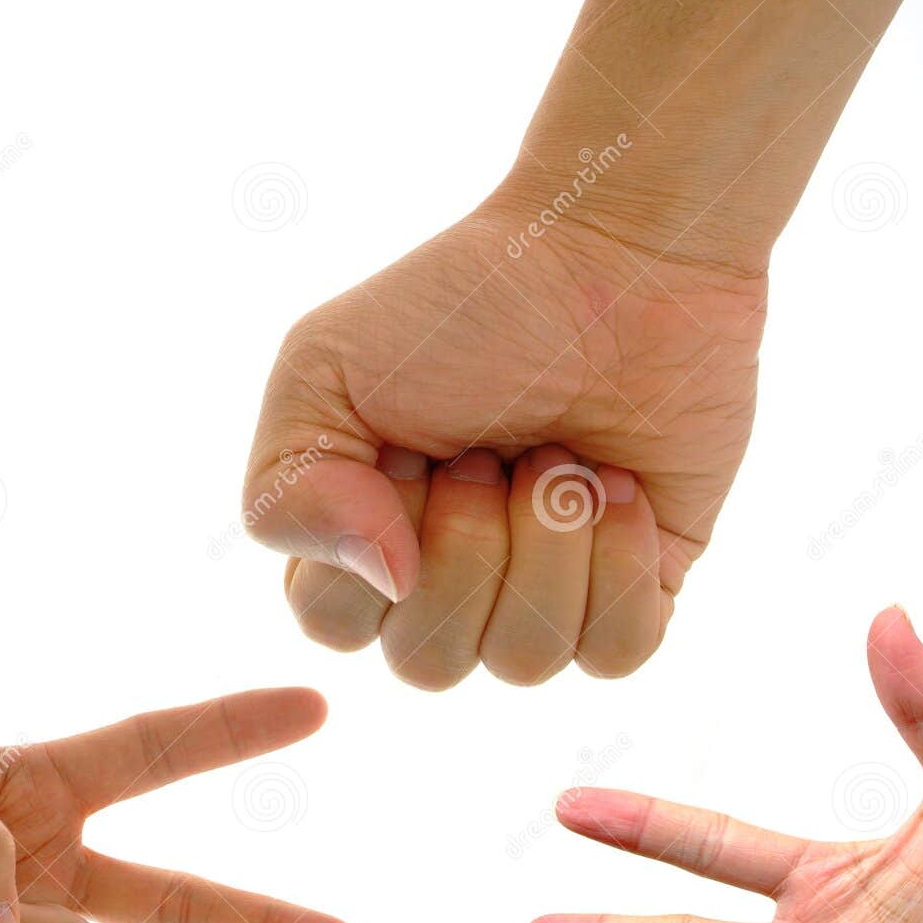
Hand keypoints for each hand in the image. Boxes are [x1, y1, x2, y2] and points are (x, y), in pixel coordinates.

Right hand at [244, 199, 766, 687]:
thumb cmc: (466, 306)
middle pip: (429, 664)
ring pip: (524, 663)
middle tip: (492, 449)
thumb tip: (387, 583)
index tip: (410, 446)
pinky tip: (620, 491)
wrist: (620, 257)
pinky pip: (615, 653)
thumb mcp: (324, 368)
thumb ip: (289, 493)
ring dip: (545, 546)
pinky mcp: (633, 590)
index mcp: (359, 540)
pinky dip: (618, 568)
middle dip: (467, 547)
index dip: (375, 545)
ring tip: (562, 458)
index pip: (334, 627)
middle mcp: (445, 585)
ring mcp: (540, 595)